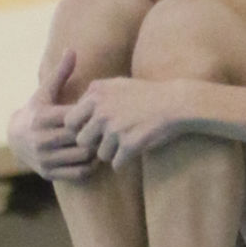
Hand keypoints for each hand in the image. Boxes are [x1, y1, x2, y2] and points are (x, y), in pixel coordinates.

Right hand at [7, 50, 99, 181]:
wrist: (15, 139)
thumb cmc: (37, 110)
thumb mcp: (46, 91)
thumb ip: (61, 73)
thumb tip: (72, 50)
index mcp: (42, 118)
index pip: (76, 117)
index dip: (92, 115)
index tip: (102, 112)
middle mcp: (41, 140)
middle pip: (81, 137)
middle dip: (96, 133)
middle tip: (111, 128)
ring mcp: (44, 159)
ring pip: (82, 156)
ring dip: (97, 150)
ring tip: (105, 141)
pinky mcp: (48, 173)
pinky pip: (78, 172)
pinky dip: (90, 165)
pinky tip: (95, 156)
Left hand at [64, 77, 182, 167]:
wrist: (175, 102)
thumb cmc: (147, 94)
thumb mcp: (117, 83)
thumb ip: (95, 93)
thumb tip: (75, 106)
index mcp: (96, 94)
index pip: (70, 121)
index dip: (80, 129)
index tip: (94, 130)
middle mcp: (101, 110)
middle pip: (82, 141)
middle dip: (94, 144)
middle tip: (109, 141)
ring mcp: (115, 128)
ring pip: (100, 154)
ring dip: (111, 153)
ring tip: (126, 144)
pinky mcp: (129, 144)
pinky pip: (117, 163)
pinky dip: (124, 161)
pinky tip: (134, 151)